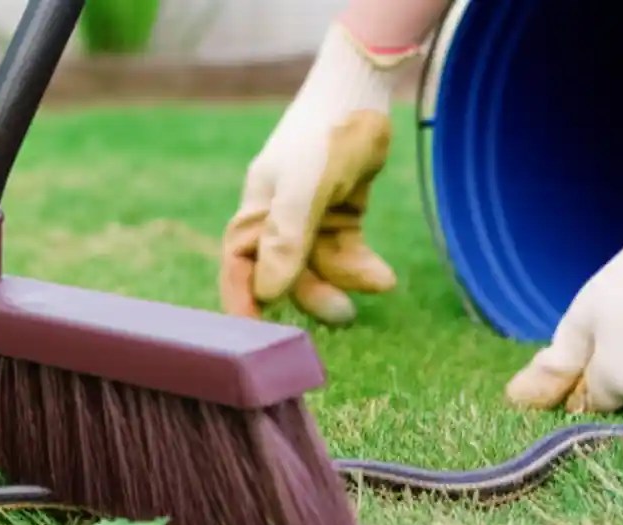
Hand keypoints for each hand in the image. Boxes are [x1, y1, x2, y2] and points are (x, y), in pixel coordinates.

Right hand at [218, 22, 420, 324]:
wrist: (364, 92)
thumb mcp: (305, 186)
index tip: (255, 334)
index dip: (243, 298)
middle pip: (285, 272)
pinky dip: (361, 266)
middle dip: (311, 294)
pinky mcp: (340, 214)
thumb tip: (268, 293)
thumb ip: (287, 238)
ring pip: (319, 265)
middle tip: (342, 316)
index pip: (240, 263)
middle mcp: (279, 217)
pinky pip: (345, 252)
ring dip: (345, 279)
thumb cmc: (325, 132)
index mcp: (258, 208)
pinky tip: (383, 277)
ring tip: (379, 283)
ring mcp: (310, 216)